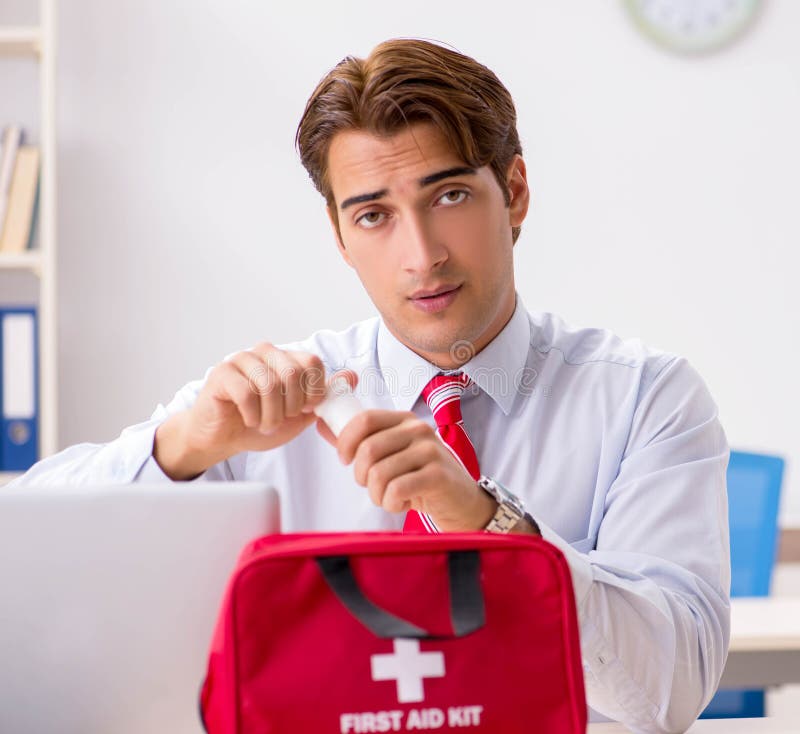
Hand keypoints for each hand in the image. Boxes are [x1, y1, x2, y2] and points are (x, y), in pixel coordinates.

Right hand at [155, 342, 354, 479]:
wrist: (223, 438)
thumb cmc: (260, 423)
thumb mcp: (300, 414)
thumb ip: (324, 396)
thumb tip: (352, 376)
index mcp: (286, 358)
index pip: (312, 362)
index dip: (312, 392)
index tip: (303, 409)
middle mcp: (265, 353)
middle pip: (292, 372)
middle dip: (291, 406)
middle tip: (281, 419)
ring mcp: (242, 360)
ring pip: (269, 384)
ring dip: (270, 415)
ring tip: (264, 424)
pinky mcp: (221, 373)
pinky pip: (246, 393)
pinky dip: (252, 416)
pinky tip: (248, 420)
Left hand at [318, 410, 495, 530]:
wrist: (460, 502)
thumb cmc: (420, 478)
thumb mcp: (391, 455)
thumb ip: (359, 441)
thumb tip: (322, 424)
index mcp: (404, 421)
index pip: (364, 420)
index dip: (346, 441)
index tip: (345, 460)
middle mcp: (418, 430)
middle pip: (368, 450)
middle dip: (361, 476)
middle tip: (372, 486)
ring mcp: (430, 451)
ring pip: (379, 474)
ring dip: (377, 495)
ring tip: (389, 497)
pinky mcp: (437, 475)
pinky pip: (395, 490)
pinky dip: (391, 504)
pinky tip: (402, 503)